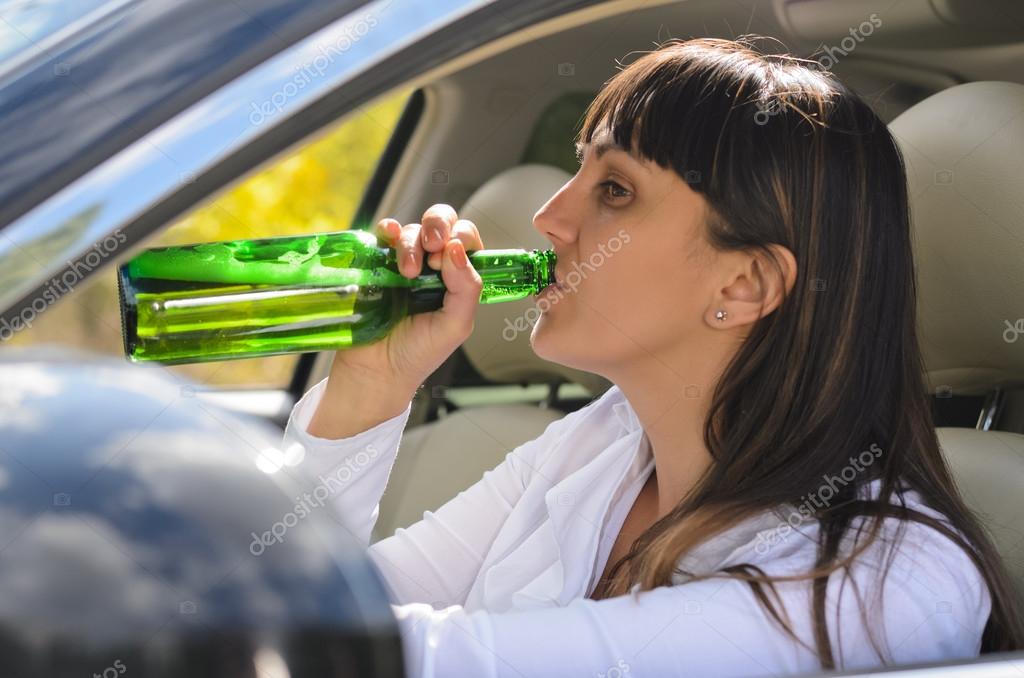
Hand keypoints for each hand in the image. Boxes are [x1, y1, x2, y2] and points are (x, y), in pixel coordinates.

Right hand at [308, 204, 483, 437]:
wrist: (375, 371)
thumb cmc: (418, 353)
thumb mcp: (455, 325)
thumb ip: (467, 288)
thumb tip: (456, 249)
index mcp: (458, 279)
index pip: (467, 241)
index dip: (461, 239)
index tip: (447, 258)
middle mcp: (433, 267)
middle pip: (442, 223)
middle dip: (438, 224)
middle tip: (433, 245)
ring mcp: (404, 262)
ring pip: (413, 229)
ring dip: (411, 242)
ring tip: (407, 272)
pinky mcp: (377, 263)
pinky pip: (383, 234)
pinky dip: (387, 229)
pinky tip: (387, 236)